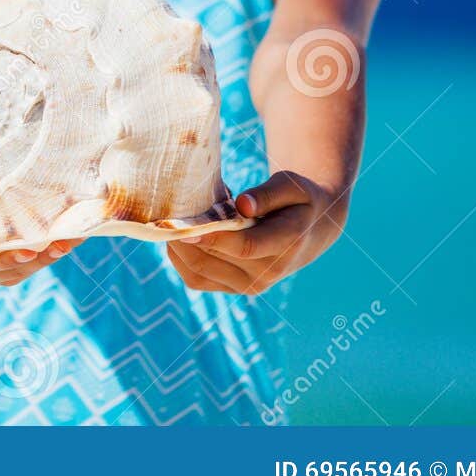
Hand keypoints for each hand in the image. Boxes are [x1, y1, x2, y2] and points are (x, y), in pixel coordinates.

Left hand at [166, 171, 341, 295]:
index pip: (244, 246)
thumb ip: (268, 194)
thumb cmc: (297, 200)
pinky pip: (196, 279)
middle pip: (212, 260)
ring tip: (172, 221)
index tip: (185, 223)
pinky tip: (180, 235)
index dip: (212, 237)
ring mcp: (250, 285)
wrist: (309, 230)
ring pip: (199, 272)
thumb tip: (241, 205)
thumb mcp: (292, 186)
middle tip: (166, 213)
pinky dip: (180, 258)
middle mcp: (267, 272)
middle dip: (185, 237)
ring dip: (178, 247)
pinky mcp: (233, 288)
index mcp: (286, 244)